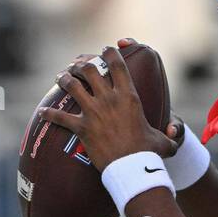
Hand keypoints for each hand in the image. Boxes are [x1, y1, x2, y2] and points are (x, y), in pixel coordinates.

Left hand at [38, 45, 177, 171]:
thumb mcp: (164, 141)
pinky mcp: (81, 128)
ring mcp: (93, 112)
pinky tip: (42, 112)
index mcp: (128, 96)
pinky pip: (60, 117)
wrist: (132, 168)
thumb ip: (170, 134)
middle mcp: (109, 99)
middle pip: (89, 70)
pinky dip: (49, 114)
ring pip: (72, 86)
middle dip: (81, 63)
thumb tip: (175, 134)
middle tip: (78, 64)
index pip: (117, 65)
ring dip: (64, 79)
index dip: (110, 52)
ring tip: (60, 78)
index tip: (106, 48)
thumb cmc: (149, 154)